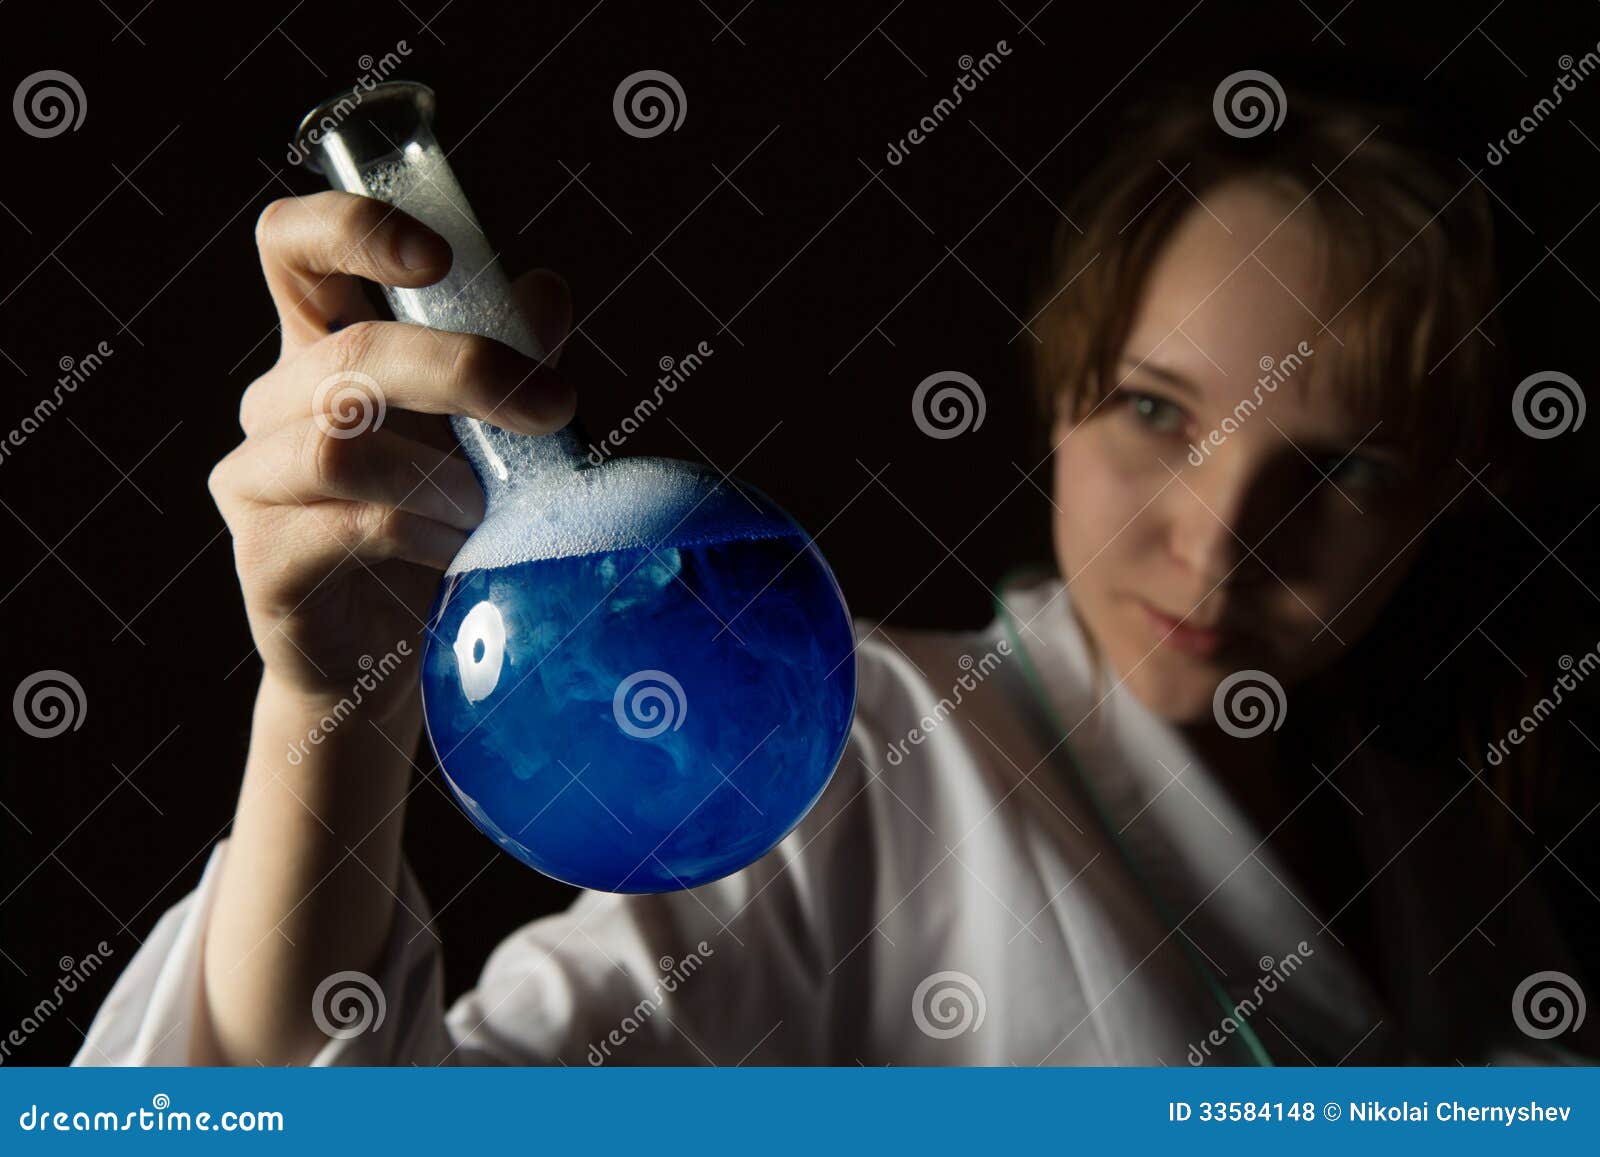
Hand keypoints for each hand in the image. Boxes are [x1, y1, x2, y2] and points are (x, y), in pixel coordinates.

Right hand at [209, 191, 574, 721]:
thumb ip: (508, 362)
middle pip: (350, 350)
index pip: (294, 247)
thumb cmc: (435, 527)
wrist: (392, 655)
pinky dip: (422, 533)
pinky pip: (350, 525)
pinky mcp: (265, 558)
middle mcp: (275, 404)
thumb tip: (546, 291)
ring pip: (340, 443)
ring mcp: (255, 481)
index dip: (353, 228)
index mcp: (321, 350)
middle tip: (552, 404)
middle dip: (463, 369)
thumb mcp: (481, 434)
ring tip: (484, 507)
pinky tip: (457, 551)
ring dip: (441, 473)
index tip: (435, 257)